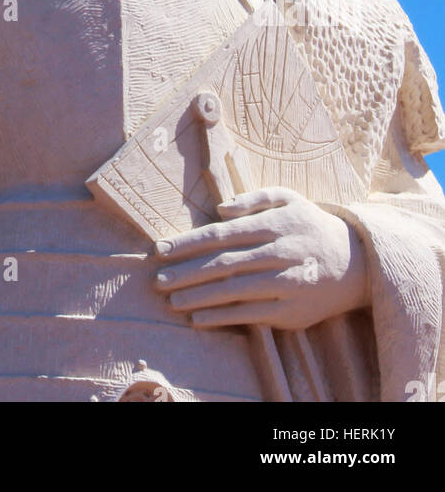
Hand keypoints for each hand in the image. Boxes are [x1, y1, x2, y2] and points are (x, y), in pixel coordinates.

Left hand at [153, 187, 369, 329]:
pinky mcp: (291, 311)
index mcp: (273, 224)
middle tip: (157, 279)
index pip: (222, 234)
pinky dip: (222, 316)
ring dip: (197, 296)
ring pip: (233, 291)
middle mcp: (277, 253)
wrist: (358, 263)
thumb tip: (220, 208)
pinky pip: (250, 314)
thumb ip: (253, 199)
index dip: (188, 242)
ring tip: (170, 299)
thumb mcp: (288, 199)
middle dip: (185, 272)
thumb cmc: (312, 225)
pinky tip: (198, 317)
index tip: (161, 249)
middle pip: (222, 264)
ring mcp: (284, 283)